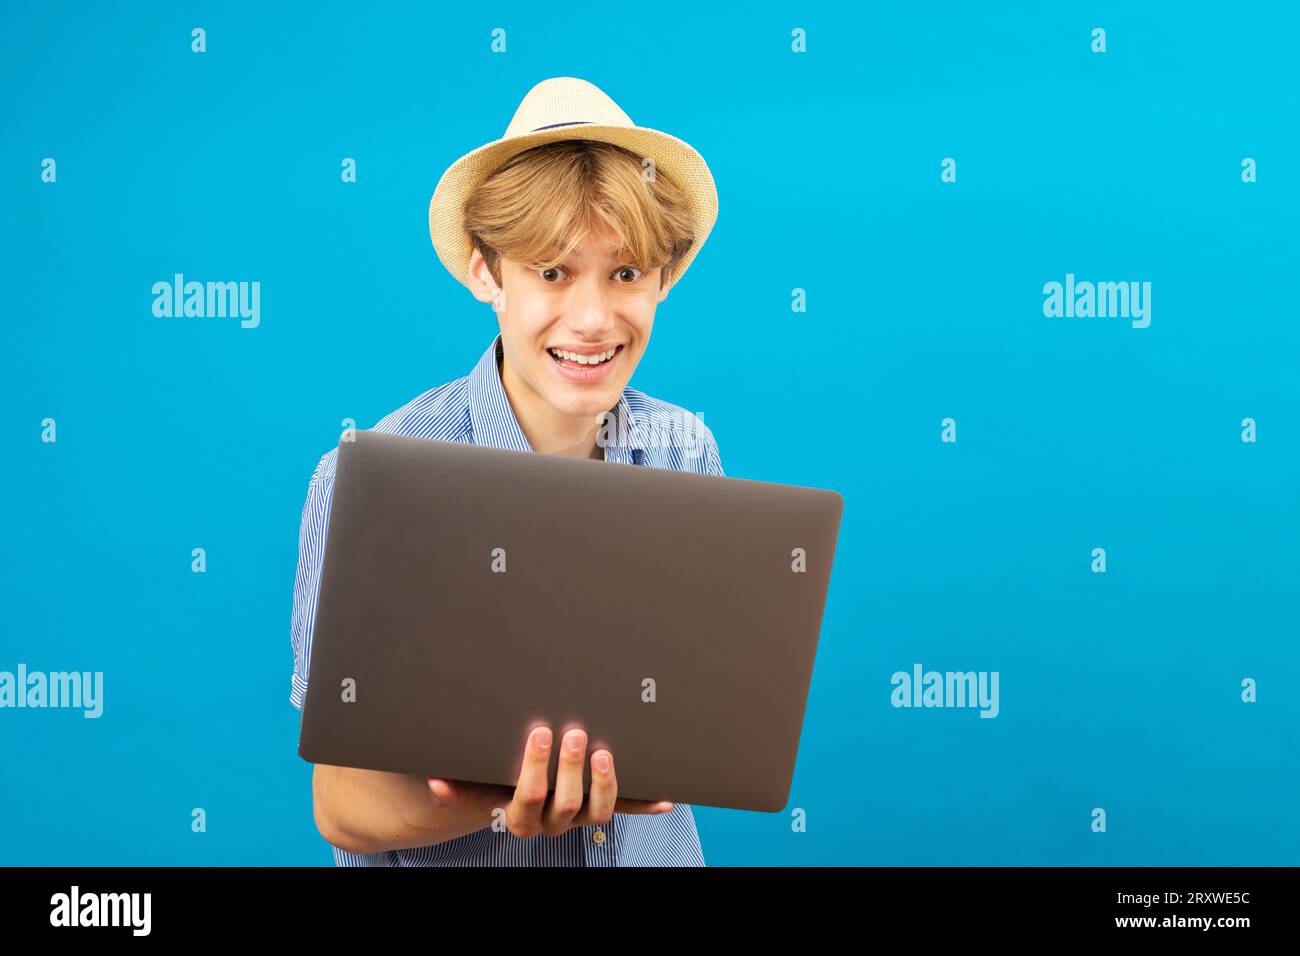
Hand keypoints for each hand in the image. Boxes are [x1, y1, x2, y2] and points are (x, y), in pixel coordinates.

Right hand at [427, 725, 673, 837]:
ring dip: (605, 784)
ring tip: (605, 754)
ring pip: (598, 811)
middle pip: (564, 803)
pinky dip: (648, 805)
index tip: (539, 734)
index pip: (527, 796)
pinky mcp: (599, 808)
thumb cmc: (492, 781)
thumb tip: (435, 782)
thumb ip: (461, 784)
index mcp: (517, 815)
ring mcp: (578, 817)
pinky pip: (626, 810)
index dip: (535, 769)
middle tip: (576, 733)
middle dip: (571, 767)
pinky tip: (669, 799)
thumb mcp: (476, 782)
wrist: (507, 801)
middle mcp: (549, 822)